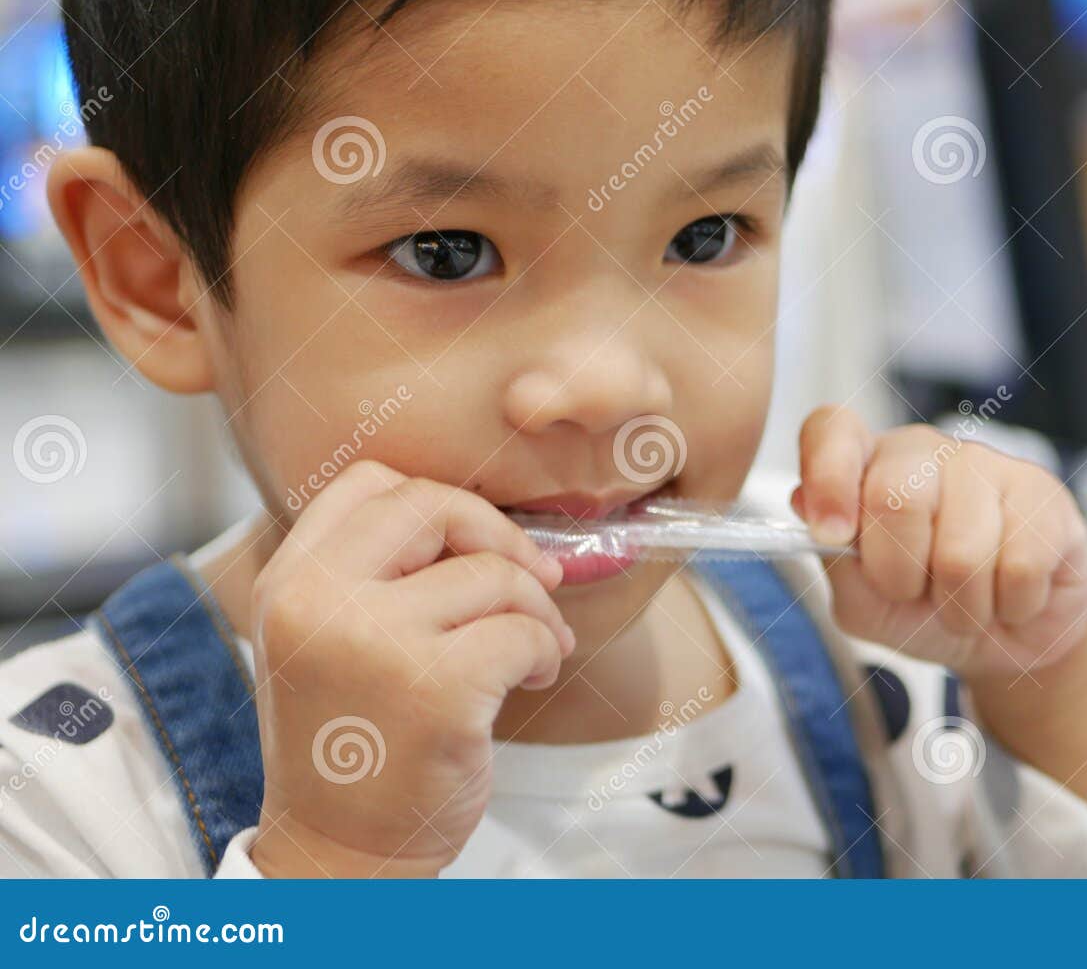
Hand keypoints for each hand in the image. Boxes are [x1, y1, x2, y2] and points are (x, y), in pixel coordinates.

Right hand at [247, 460, 573, 877]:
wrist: (342, 858)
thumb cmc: (355, 741)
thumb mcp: (329, 638)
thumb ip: (377, 570)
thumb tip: (483, 516)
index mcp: (287, 582)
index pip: (369, 481)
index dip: (437, 502)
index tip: (470, 544)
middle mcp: (317, 603)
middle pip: (432, 504)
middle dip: (499, 537)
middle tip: (532, 580)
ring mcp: (374, 644)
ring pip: (493, 574)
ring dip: (535, 610)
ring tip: (528, 652)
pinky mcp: (437, 690)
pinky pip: (524, 632)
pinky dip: (546, 652)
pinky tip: (530, 680)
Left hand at [794, 405, 1086, 679]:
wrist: (1009, 640)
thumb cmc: (929, 611)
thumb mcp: (866, 603)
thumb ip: (837, 562)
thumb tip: (808, 504)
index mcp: (869, 466)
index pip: (833, 430)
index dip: (828, 475)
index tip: (832, 532)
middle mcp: (925, 453)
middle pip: (894, 497)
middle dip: (900, 575)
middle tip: (917, 592)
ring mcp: (989, 465)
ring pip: (961, 551)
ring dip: (962, 606)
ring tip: (970, 600)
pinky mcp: (1045, 495)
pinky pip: (1020, 568)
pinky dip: (1010, 606)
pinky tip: (1011, 595)